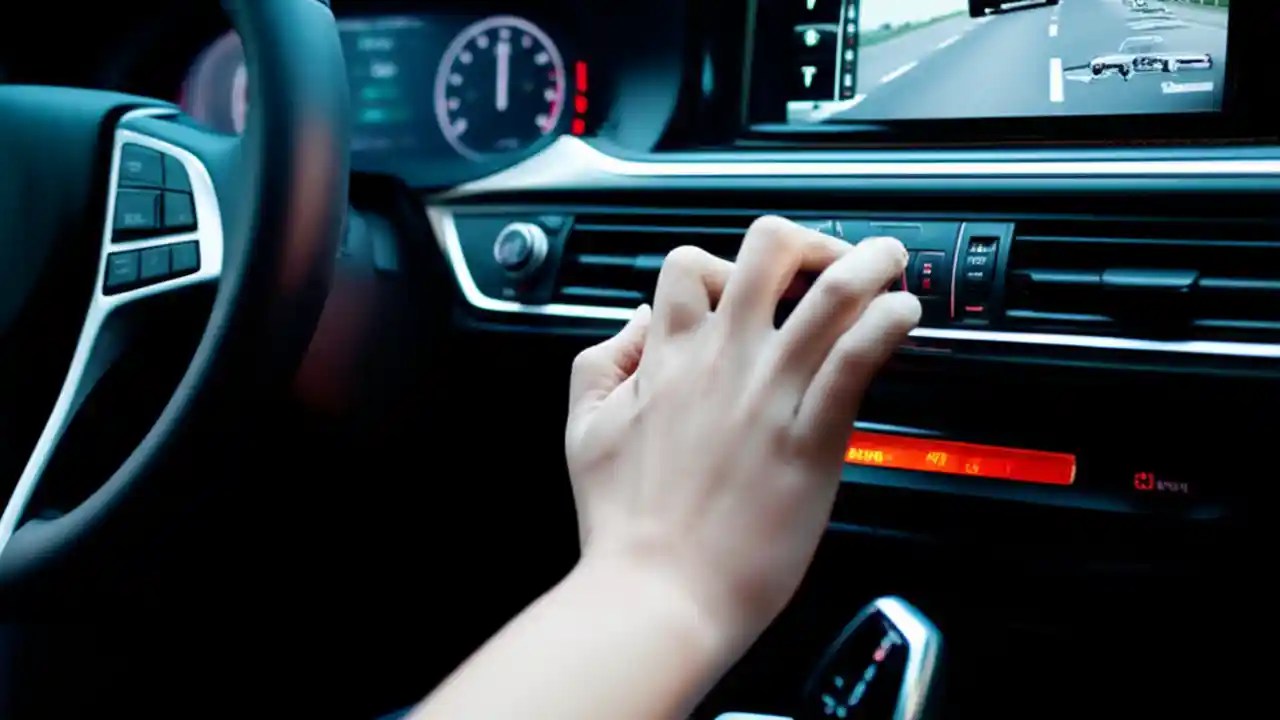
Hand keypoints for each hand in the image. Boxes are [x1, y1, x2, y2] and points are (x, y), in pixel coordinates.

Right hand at [564, 216, 919, 653]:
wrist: (658, 592)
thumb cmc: (625, 524)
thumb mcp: (584, 427)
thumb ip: (603, 363)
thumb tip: (636, 323)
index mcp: (667, 356)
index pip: (692, 262)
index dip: (724, 263)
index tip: (747, 291)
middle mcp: (722, 358)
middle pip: (769, 248)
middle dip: (810, 240)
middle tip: (834, 261)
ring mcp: (770, 392)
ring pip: (831, 292)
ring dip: (871, 263)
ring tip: (890, 261)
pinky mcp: (813, 435)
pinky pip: (859, 357)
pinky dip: (890, 321)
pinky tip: (902, 314)